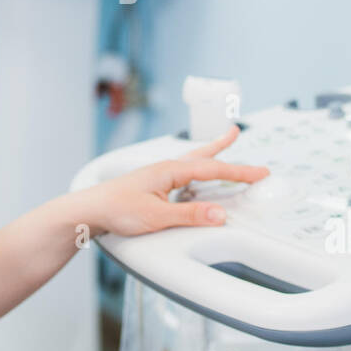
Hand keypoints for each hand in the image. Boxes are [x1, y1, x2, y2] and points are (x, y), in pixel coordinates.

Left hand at [89, 125, 269, 236]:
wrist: (89, 210)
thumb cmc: (116, 209)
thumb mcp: (157, 216)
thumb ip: (190, 216)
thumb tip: (219, 215)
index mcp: (170, 170)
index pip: (212, 168)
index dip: (239, 171)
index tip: (260, 173)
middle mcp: (166, 169)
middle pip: (203, 156)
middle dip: (224, 148)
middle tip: (238, 134)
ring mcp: (159, 176)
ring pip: (193, 163)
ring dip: (211, 154)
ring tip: (224, 143)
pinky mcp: (154, 185)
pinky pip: (184, 175)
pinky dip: (197, 172)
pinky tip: (197, 179)